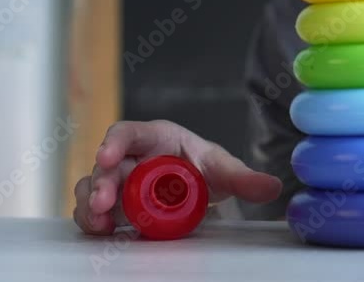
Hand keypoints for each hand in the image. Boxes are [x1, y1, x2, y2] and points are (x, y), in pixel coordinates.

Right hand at [72, 120, 281, 234]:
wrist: (198, 187)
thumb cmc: (204, 167)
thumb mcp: (225, 170)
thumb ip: (245, 179)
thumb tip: (272, 187)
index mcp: (154, 137)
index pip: (127, 132)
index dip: (114, 142)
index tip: (107, 155)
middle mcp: (131, 157)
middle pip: (106, 165)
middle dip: (101, 182)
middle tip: (103, 202)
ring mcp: (119, 182)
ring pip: (93, 188)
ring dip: (90, 204)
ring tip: (99, 224)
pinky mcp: (115, 205)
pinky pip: (94, 211)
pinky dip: (92, 221)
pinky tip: (101, 232)